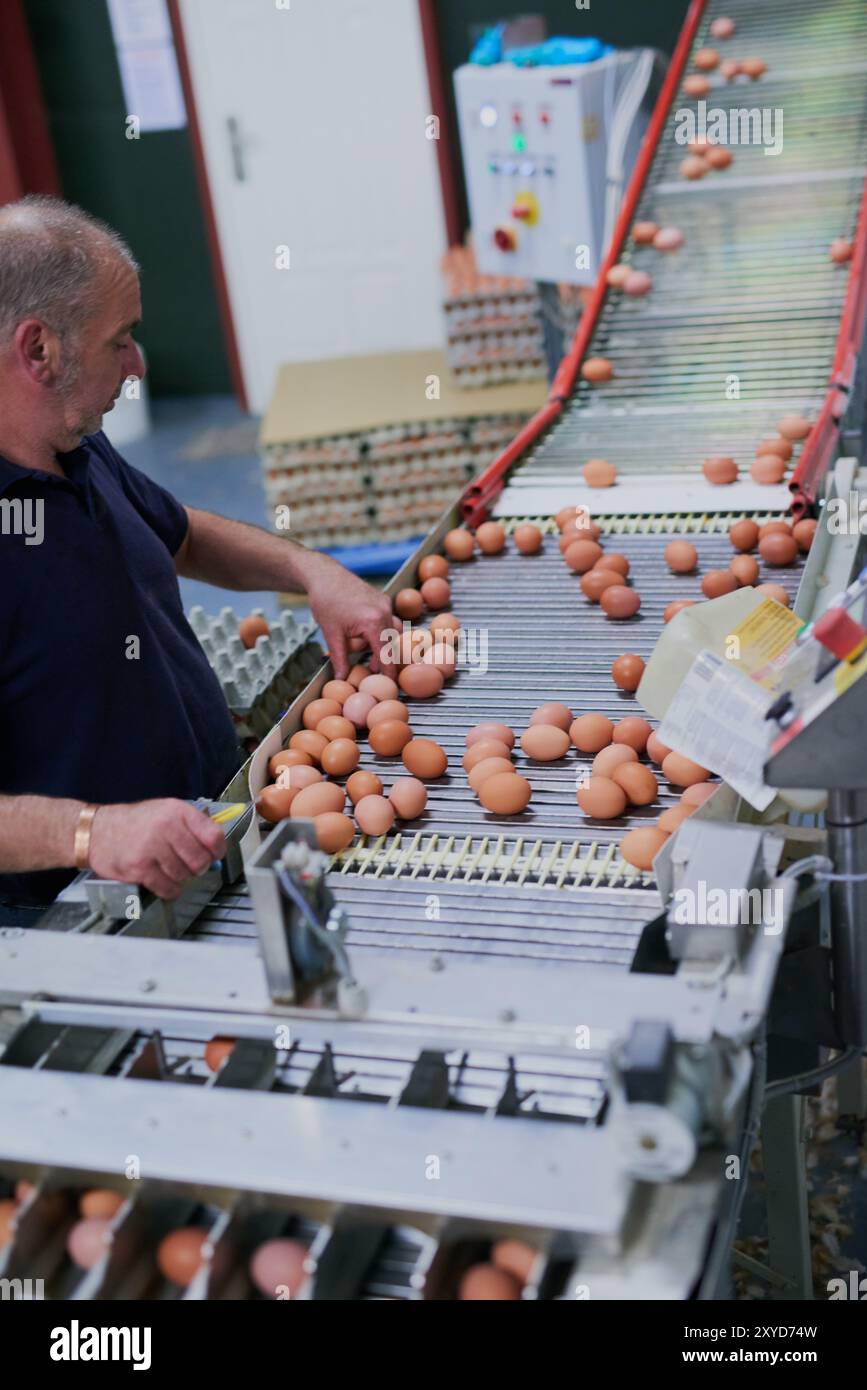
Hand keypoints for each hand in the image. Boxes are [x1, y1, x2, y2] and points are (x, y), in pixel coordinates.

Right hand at [88, 800, 226, 900]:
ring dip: (180, 877)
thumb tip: (216, 848)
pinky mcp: (139, 868)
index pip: (213, 835)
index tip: (215, 855)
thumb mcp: (165, 811)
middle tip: (189, 865)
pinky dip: (169, 889)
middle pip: (201, 860)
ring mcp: (151, 848)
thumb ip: (192, 826)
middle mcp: (165, 827)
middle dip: (198, 867)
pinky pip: (168, 888)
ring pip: (184, 876)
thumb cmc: (134, 823)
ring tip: (168, 868)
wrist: (96, 831)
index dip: (218, 850)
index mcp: (176, 811)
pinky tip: (163, 880)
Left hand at [306, 557, 394, 678]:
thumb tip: (342, 679)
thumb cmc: (325, 601)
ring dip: (378, 643)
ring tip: (358, 646)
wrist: (324, 576)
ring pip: (390, 632)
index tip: (392, 685)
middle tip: (369, 668)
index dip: (388, 671)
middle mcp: (384, 611)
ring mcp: (386, 604)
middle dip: (380, 657)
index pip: (386, 653)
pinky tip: (359, 631)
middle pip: (391, 644)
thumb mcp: (332, 634)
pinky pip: (386, 621)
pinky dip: (376, 630)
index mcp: (373, 622)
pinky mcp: (383, 600)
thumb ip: (340, 659)